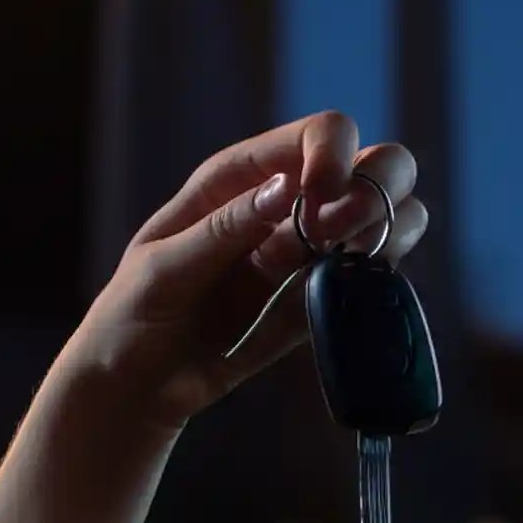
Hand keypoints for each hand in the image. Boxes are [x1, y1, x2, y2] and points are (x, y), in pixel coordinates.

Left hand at [61, 111, 428, 431]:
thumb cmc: (132, 316)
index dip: (335, 157)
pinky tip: (357, 287)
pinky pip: (374, 272)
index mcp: (243, 178)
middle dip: (377, 189)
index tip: (323, 200)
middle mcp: (289, 203)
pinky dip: (382, 274)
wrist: (137, 387)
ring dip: (389, 230)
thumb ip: (225, 228)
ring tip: (350, 259)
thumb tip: (287, 188)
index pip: (317, 135)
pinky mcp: (323, 297)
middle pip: (375, 162)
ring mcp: (312, 251)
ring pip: (390, 213)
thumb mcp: (163, 268)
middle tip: (343, 232)